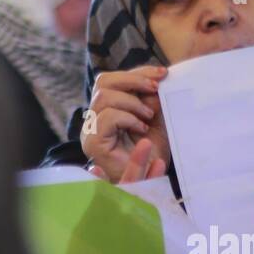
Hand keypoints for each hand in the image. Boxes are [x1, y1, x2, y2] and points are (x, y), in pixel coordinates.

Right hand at [82, 64, 170, 182]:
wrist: (152, 180)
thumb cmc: (154, 152)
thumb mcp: (156, 118)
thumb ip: (152, 97)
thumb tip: (156, 76)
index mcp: (107, 108)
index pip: (114, 79)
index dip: (137, 73)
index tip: (162, 74)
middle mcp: (95, 117)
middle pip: (104, 82)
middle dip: (134, 80)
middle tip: (156, 89)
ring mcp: (91, 130)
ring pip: (104, 97)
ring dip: (132, 102)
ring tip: (148, 116)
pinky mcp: (93, 142)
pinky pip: (106, 117)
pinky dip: (127, 118)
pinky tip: (141, 128)